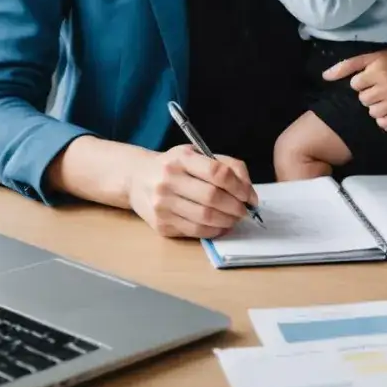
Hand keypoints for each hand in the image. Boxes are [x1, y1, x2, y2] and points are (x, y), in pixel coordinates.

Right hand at [126, 144, 257, 238]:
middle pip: (212, 197)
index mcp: (181, 158)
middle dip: (236, 207)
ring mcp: (163, 204)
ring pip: (205, 217)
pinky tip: (221, 225)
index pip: (217, 172)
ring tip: (235, 218)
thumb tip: (248, 191)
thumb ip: (226, 165)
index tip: (249, 196)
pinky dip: (214, 230)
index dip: (239, 186)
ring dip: (228, 221)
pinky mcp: (161, 224)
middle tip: (245, 211)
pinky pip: (195, 231)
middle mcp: (169, 180)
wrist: (136, 179)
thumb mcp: (196, 154)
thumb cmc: (174, 166)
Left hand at [323, 42, 386, 131]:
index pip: (355, 84)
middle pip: (362, 99)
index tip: (372, 75)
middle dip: (368, 92)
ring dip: (376, 105)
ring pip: (371, 112)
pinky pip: (384, 124)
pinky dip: (385, 118)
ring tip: (385, 96)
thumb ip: (348, 65)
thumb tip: (324, 76)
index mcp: (378, 71)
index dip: (362, 80)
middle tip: (380, 85)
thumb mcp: (375, 56)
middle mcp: (386, 88)